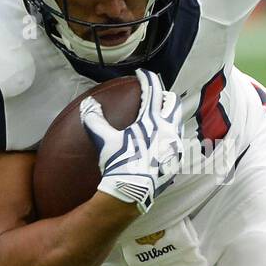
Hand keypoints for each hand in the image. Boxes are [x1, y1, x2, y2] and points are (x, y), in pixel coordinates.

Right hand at [80, 69, 183, 213]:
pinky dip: (169, 132)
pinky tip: (162, 139)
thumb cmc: (119, 164)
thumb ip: (95, 119)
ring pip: (177, 121)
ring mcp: (174, 146)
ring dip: (168, 114)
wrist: (133, 192)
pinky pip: (176, 139)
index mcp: (152, 121)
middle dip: (164, 95)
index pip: (153, 92)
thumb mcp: (104, 140)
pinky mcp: (176, 160)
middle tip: (154, 93)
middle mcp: (168, 130)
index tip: (142, 73)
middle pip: (172, 103)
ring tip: (159, 114)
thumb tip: (88, 104)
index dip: (147, 79)